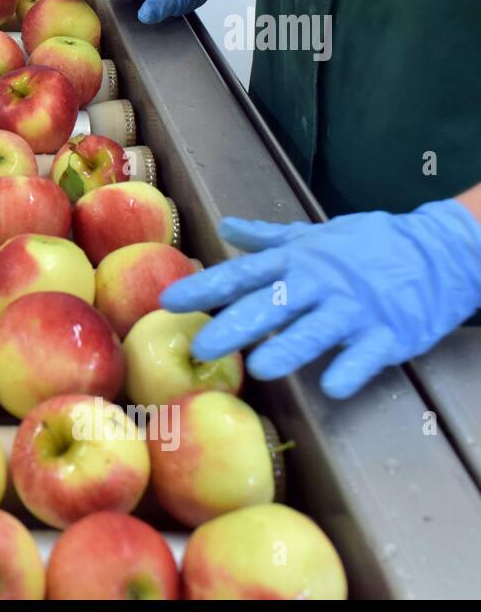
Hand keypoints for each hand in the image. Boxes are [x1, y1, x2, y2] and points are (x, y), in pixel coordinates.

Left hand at [159, 200, 480, 398]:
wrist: (440, 251)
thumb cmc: (367, 247)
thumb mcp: (315, 236)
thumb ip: (268, 238)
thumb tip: (225, 226)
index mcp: (298, 261)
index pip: (244, 273)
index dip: (206, 286)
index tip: (170, 299)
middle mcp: (320, 284)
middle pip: (273, 304)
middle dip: (236, 324)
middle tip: (203, 346)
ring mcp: (355, 310)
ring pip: (316, 331)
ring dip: (288, 348)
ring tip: (260, 367)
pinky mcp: (389, 334)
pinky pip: (367, 355)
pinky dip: (350, 369)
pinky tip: (331, 386)